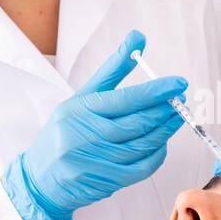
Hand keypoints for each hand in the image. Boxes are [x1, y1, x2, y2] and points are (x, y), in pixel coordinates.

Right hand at [2, 30, 185, 219]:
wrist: (39, 179)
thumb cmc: (64, 133)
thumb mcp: (80, 98)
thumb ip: (112, 70)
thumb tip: (138, 38)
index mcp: (79, 110)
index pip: (125, 99)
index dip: (156, 91)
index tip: (178, 84)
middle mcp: (85, 135)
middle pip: (137, 122)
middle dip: (165, 110)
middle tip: (181, 101)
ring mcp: (95, 160)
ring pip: (142, 144)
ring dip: (165, 131)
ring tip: (178, 118)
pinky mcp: (105, 181)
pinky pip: (141, 167)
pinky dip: (157, 155)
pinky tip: (162, 143)